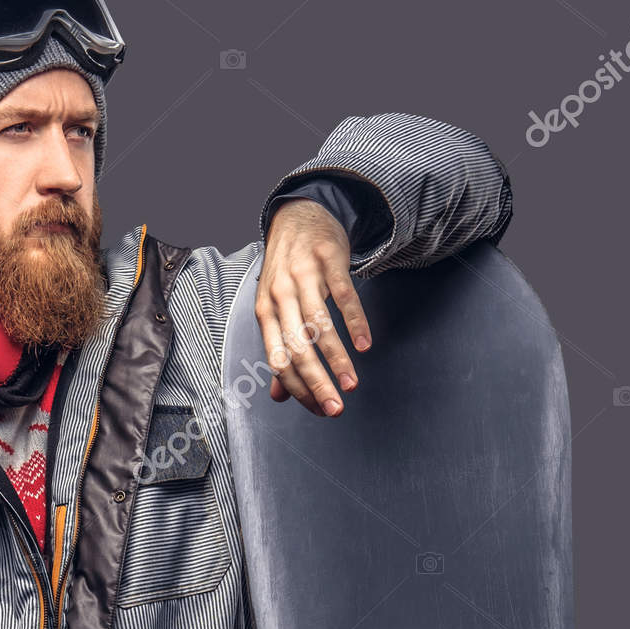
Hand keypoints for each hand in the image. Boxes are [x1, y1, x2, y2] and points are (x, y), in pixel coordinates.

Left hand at [256, 198, 369, 416]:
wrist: (297, 218)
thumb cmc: (286, 272)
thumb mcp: (275, 308)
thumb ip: (280, 352)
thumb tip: (280, 396)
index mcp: (265, 313)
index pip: (278, 360)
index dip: (298, 389)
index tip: (319, 410)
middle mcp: (279, 296)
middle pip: (297, 348)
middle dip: (317, 383)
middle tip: (335, 409)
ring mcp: (303, 277)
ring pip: (320, 326)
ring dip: (337, 359)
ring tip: (351, 385)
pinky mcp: (328, 261)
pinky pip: (343, 296)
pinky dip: (354, 322)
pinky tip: (364, 345)